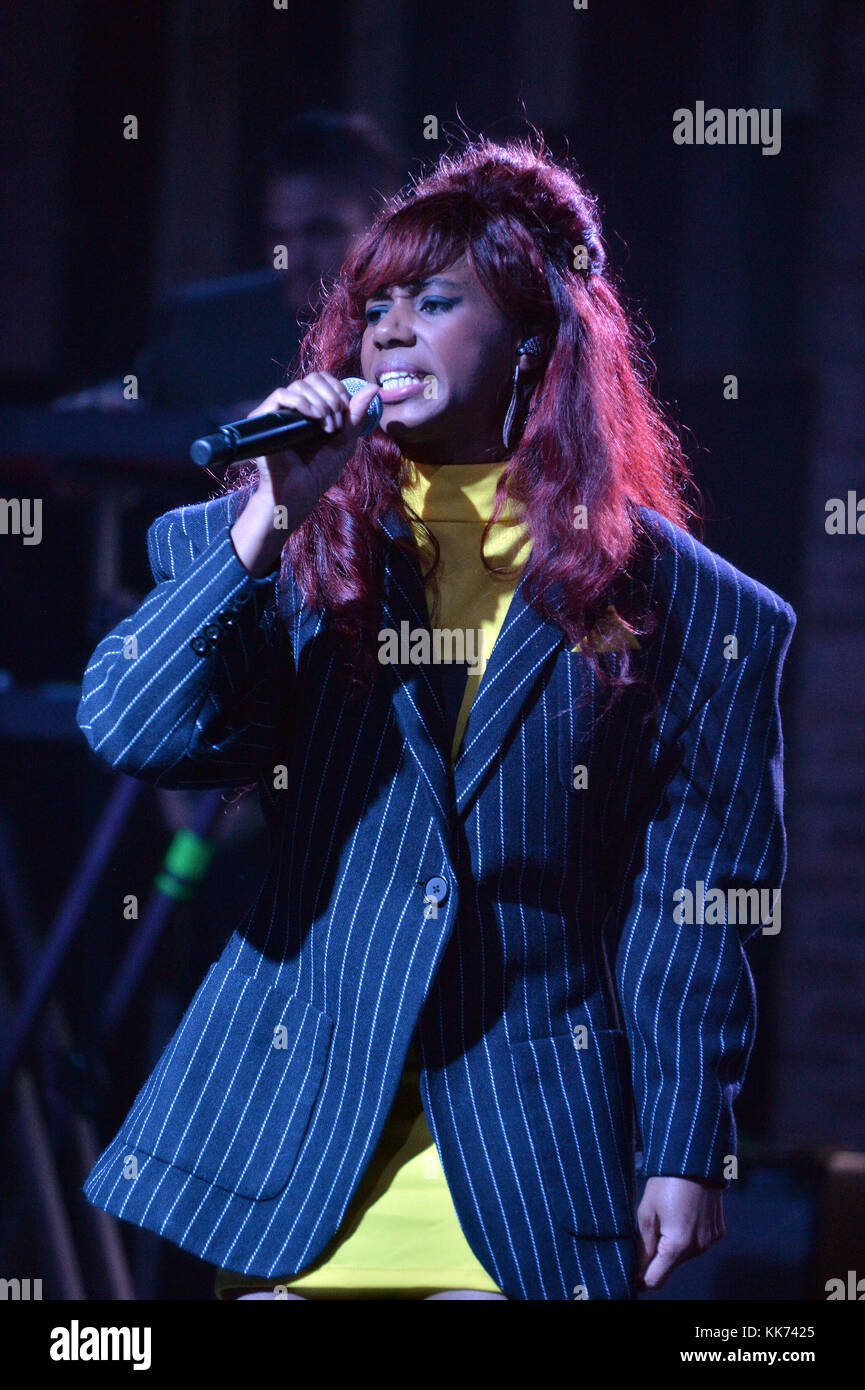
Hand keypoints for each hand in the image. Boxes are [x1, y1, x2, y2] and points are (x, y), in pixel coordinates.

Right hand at [246, 371, 379, 516]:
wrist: (300, 492)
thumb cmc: (320, 471)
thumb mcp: (345, 440)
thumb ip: (356, 414)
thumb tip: (374, 387)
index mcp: (311, 408)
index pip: (323, 379)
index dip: (337, 389)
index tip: (345, 411)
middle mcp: (293, 406)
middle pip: (313, 379)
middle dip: (331, 397)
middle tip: (336, 424)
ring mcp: (279, 411)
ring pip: (299, 385)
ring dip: (321, 403)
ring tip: (327, 427)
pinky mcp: (264, 418)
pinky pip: (281, 395)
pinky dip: (302, 402)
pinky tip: (315, 418)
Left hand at [635, 1175, 724, 1290]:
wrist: (695, 1160)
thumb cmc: (666, 1182)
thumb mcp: (646, 1213)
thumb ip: (642, 1246)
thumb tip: (636, 1269)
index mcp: (677, 1245)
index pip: (655, 1280)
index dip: (639, 1278)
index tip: (629, 1272)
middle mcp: (698, 1248)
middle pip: (669, 1267)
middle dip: (655, 1258)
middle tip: (646, 1232)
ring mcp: (709, 1240)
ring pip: (682, 1256)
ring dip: (671, 1246)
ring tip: (664, 1217)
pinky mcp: (717, 1232)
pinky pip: (696, 1243)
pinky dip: (685, 1236)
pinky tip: (680, 1214)